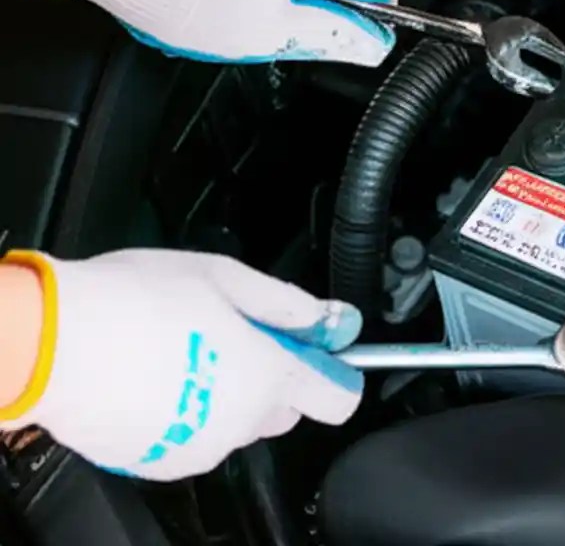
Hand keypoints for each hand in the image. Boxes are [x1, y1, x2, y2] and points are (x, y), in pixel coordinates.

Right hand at [0, 250, 363, 481]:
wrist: (51, 346)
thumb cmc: (132, 303)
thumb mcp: (224, 277)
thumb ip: (288, 304)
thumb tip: (330, 317)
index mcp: (269, 376)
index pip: (338, 398)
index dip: (333, 373)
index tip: (315, 353)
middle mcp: (243, 421)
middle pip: (282, 408)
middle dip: (267, 376)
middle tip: (228, 336)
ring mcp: (202, 446)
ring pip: (235, 423)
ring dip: (222, 394)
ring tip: (179, 352)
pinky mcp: (162, 462)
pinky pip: (192, 438)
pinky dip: (184, 414)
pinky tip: (153, 379)